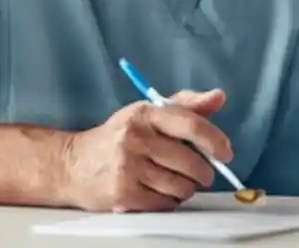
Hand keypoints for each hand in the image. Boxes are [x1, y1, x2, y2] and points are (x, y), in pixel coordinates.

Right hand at [61, 89, 231, 211]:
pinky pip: (165, 203)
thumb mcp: (149, 113)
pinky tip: (161, 192)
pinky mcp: (123, 193)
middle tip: (201, 174)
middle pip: (190, 162)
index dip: (215, 140)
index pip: (190, 124)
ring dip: (187, 188)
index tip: (226, 153)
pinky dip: (171, 200)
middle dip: (203, 172)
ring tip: (177, 182)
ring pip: (181, 185)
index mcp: (146, 113)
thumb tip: (219, 97)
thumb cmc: (119, 136)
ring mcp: (128, 167)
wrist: (73, 164)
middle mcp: (136, 138)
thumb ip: (186, 105)